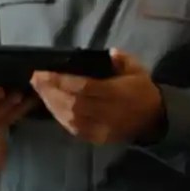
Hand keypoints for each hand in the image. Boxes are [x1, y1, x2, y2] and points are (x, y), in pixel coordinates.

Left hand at [30, 49, 165, 144]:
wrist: (154, 119)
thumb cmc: (142, 90)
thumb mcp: (137, 69)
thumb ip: (123, 60)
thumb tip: (111, 52)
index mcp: (117, 93)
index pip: (85, 88)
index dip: (62, 81)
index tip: (45, 72)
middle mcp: (108, 112)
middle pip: (73, 104)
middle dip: (51, 91)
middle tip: (35, 79)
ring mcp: (102, 128)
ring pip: (71, 118)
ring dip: (52, 104)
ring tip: (39, 90)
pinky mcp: (97, 138)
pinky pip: (75, 129)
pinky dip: (60, 118)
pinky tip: (50, 106)